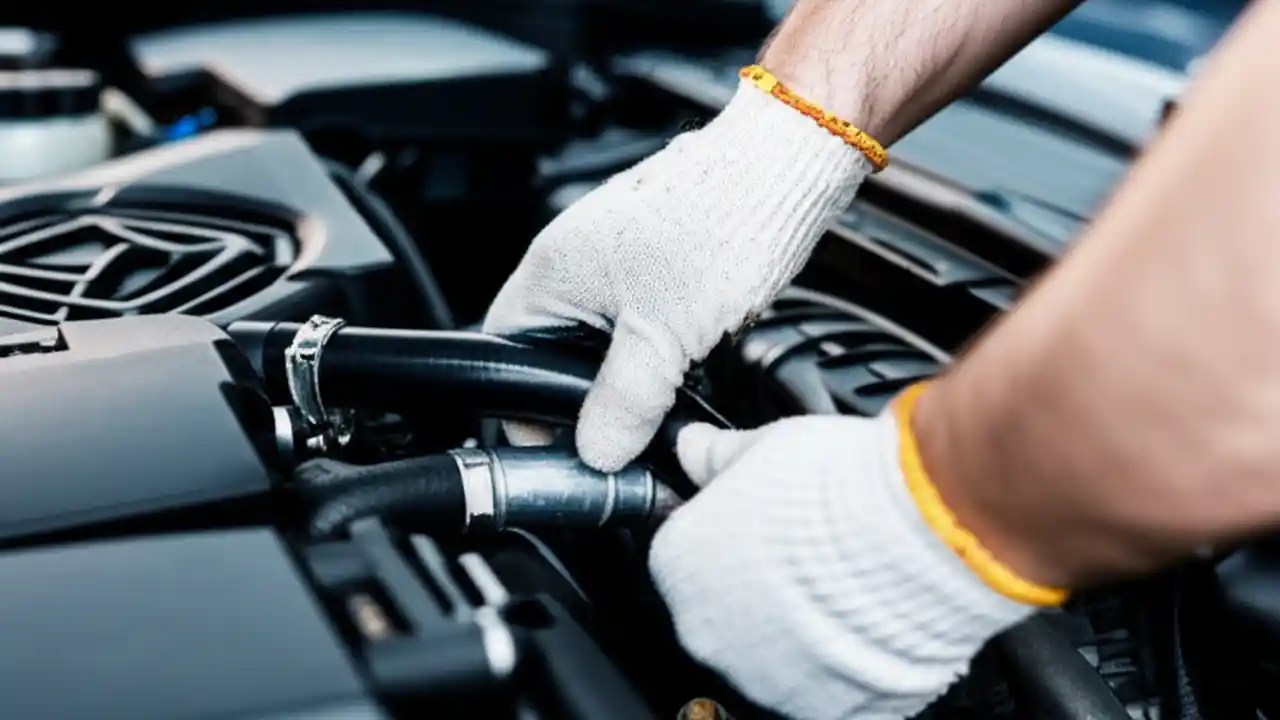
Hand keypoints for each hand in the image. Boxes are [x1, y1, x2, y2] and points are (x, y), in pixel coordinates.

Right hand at [484, 78, 870, 471]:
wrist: (784, 167)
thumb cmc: (722, 222)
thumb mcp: (664, 337)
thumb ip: (624, 404)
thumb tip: (598, 451)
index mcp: (552, 272)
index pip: (504, 354)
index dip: (527, 408)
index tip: (562, 447)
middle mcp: (575, 260)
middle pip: (555, 353)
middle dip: (588, 397)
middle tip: (625, 432)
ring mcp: (617, 258)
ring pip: (603, 343)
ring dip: (631, 375)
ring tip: (667, 393)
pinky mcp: (658, 261)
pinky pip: (640, 323)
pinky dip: (659, 351)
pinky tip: (690, 362)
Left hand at [649, 409, 1034, 719]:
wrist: (923, 530)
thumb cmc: (840, 486)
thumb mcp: (763, 446)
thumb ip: (715, 456)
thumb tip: (690, 447)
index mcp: (678, 566)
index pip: (687, 553)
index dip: (729, 533)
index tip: (759, 521)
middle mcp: (706, 633)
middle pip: (723, 608)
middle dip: (758, 584)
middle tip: (808, 551)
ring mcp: (762, 679)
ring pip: (769, 653)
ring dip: (795, 627)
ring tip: (844, 582)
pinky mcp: (821, 708)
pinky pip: (820, 687)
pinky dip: (838, 663)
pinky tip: (866, 619)